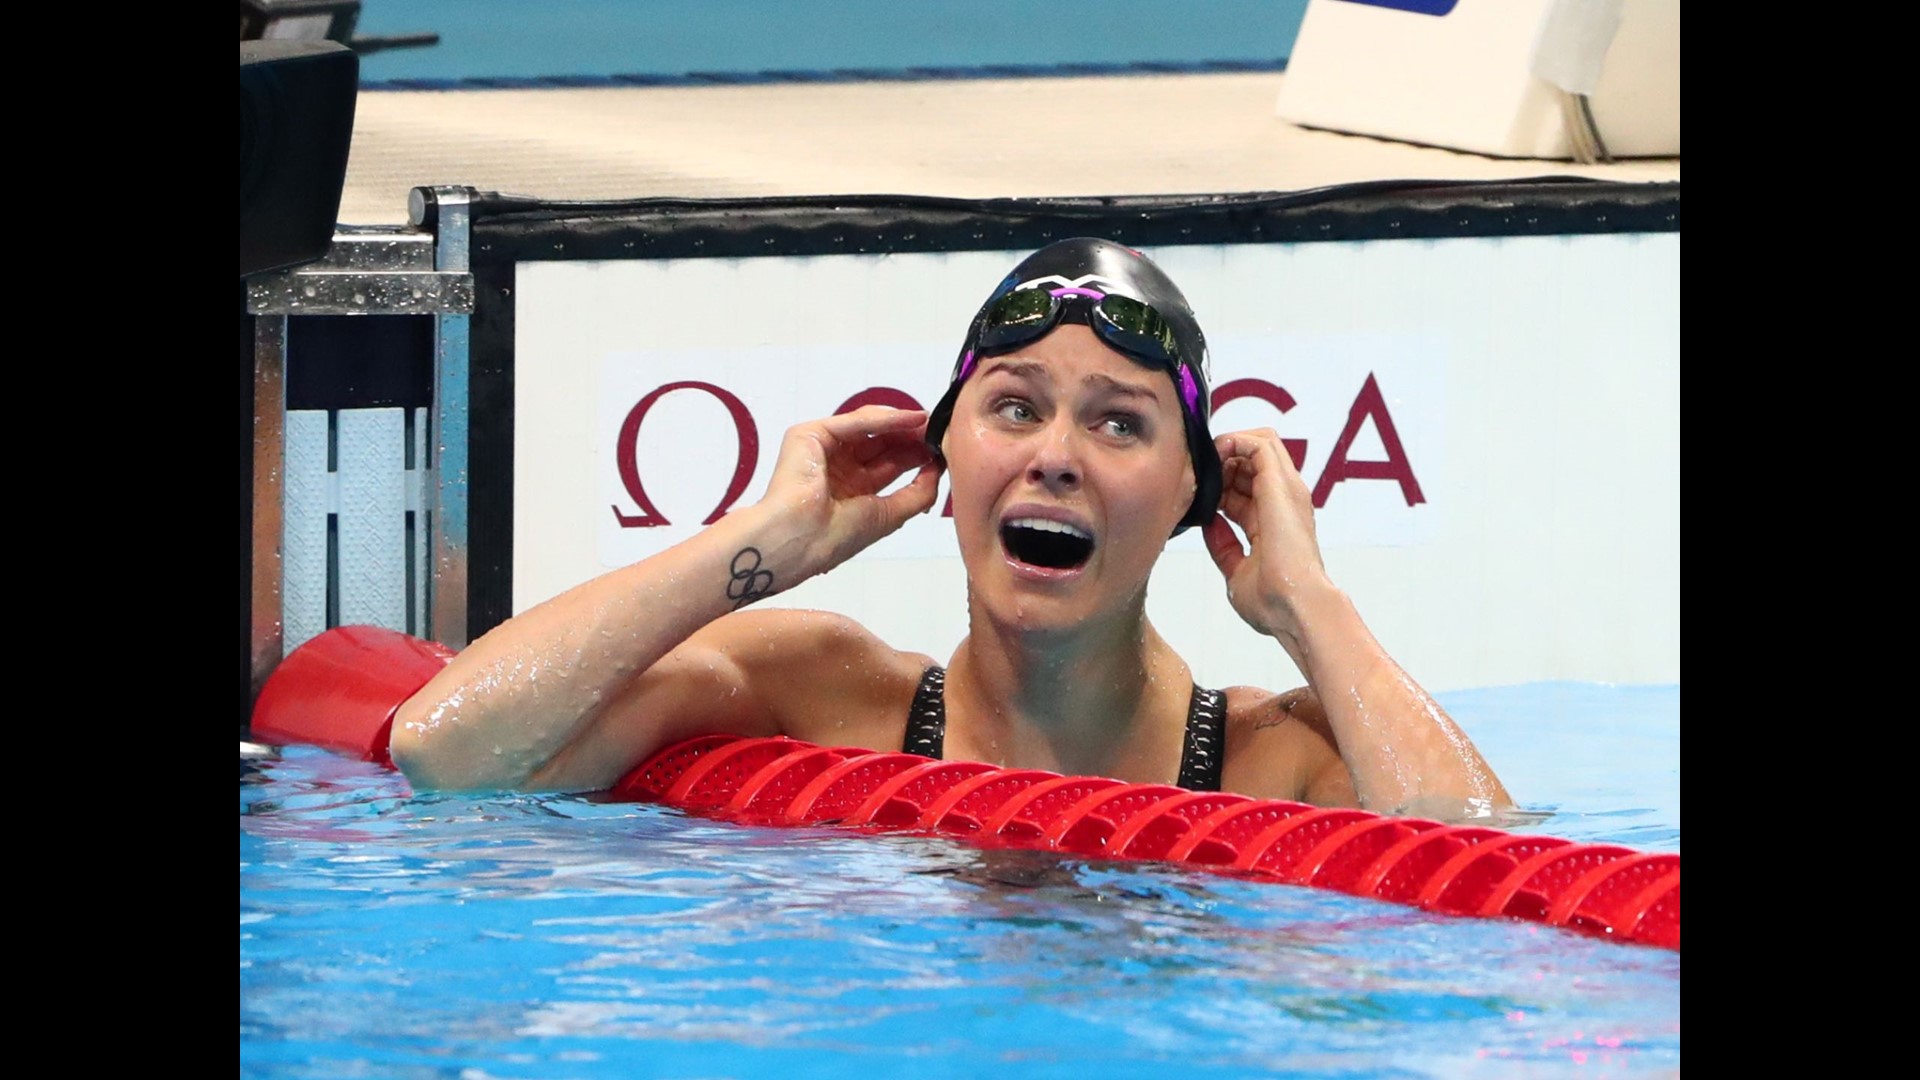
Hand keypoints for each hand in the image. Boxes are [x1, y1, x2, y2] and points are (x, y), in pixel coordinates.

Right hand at [758, 406, 942, 579]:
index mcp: (850, 491)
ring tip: (930, 424)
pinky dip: (885, 419)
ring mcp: (822, 450)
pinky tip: (911, 419)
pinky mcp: (810, 435)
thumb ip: (918, 492)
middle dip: (912, 438)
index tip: (942, 450)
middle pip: (881, 444)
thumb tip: (938, 469)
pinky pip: (853, 422)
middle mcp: (836, 469)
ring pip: (869, 428)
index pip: (888, 465)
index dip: (916, 456)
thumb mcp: (889, 515)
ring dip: (902, 425)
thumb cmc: (832, 537)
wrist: (798, 538)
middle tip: (940, 433)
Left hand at [1201, 428, 1332, 649]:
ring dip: (1227, 449)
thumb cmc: (1274, 603)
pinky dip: (1232, 442)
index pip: (1246, 488)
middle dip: (1222, 463)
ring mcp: (1286, 490)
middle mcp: (1284, 502)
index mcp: (1276, 522)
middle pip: (1252, 461)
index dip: (1218, 486)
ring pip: (1260, 443)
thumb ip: (1224, 546)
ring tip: (1205, 470)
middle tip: (1199, 483)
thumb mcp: (1237, 571)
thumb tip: (1210, 525)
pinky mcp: (1281, 483)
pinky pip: (1259, 443)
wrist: (1294, 607)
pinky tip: (1214, 461)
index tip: (1197, 498)